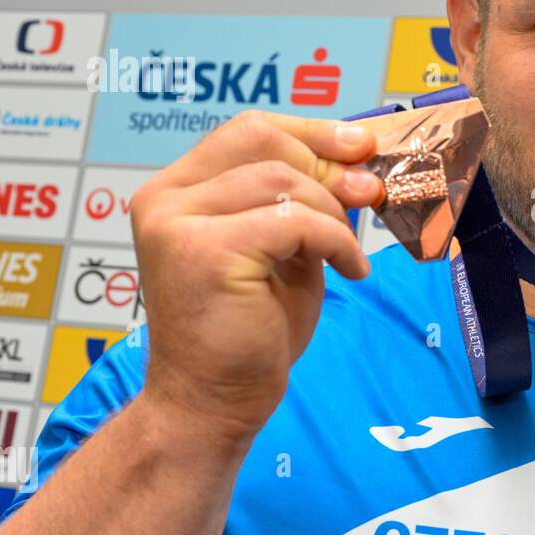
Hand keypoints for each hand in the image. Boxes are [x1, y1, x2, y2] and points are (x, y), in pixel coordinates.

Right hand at [129, 110, 383, 441]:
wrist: (214, 402)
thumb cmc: (249, 330)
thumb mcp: (284, 248)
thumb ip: (307, 201)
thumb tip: (359, 157)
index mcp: (175, 190)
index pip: (248, 132)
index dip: (311, 133)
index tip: (359, 144)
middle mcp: (165, 199)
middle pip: (262, 141)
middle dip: (327, 163)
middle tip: (369, 194)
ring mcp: (177, 224)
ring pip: (282, 181)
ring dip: (333, 213)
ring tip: (349, 251)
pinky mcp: (205, 253)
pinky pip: (295, 222)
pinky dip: (336, 241)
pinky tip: (350, 270)